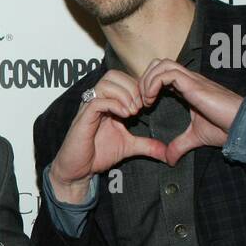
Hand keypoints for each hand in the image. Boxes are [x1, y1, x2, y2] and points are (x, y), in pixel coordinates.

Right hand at [48, 70, 165, 201]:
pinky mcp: (83, 118)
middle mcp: (96, 101)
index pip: (121, 78)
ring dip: (124, 94)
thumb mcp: (128, 147)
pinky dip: (114, 105)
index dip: (137, 86)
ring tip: (132, 112)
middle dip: (132, 87)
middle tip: (140, 107)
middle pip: (113, 75)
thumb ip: (147, 145)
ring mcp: (88, 108)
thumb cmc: (97, 155)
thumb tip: (166, 152)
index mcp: (107, 102)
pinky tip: (124, 116)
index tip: (146, 104)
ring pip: (105, 83)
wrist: (79, 170)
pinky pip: (97, 101)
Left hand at [138, 59, 244, 165]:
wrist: (241, 126)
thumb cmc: (224, 128)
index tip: (144, 105)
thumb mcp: (195, 138)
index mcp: (187, 88)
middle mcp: (188, 80)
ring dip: (147, 80)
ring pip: (162, 64)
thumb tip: (169, 159)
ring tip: (146, 101)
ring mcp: (191, 80)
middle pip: (159, 64)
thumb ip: (179, 145)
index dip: (148, 86)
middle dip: (144, 79)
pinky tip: (151, 101)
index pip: (162, 75)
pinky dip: (153, 84)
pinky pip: (167, 73)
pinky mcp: (194, 84)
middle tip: (141, 101)